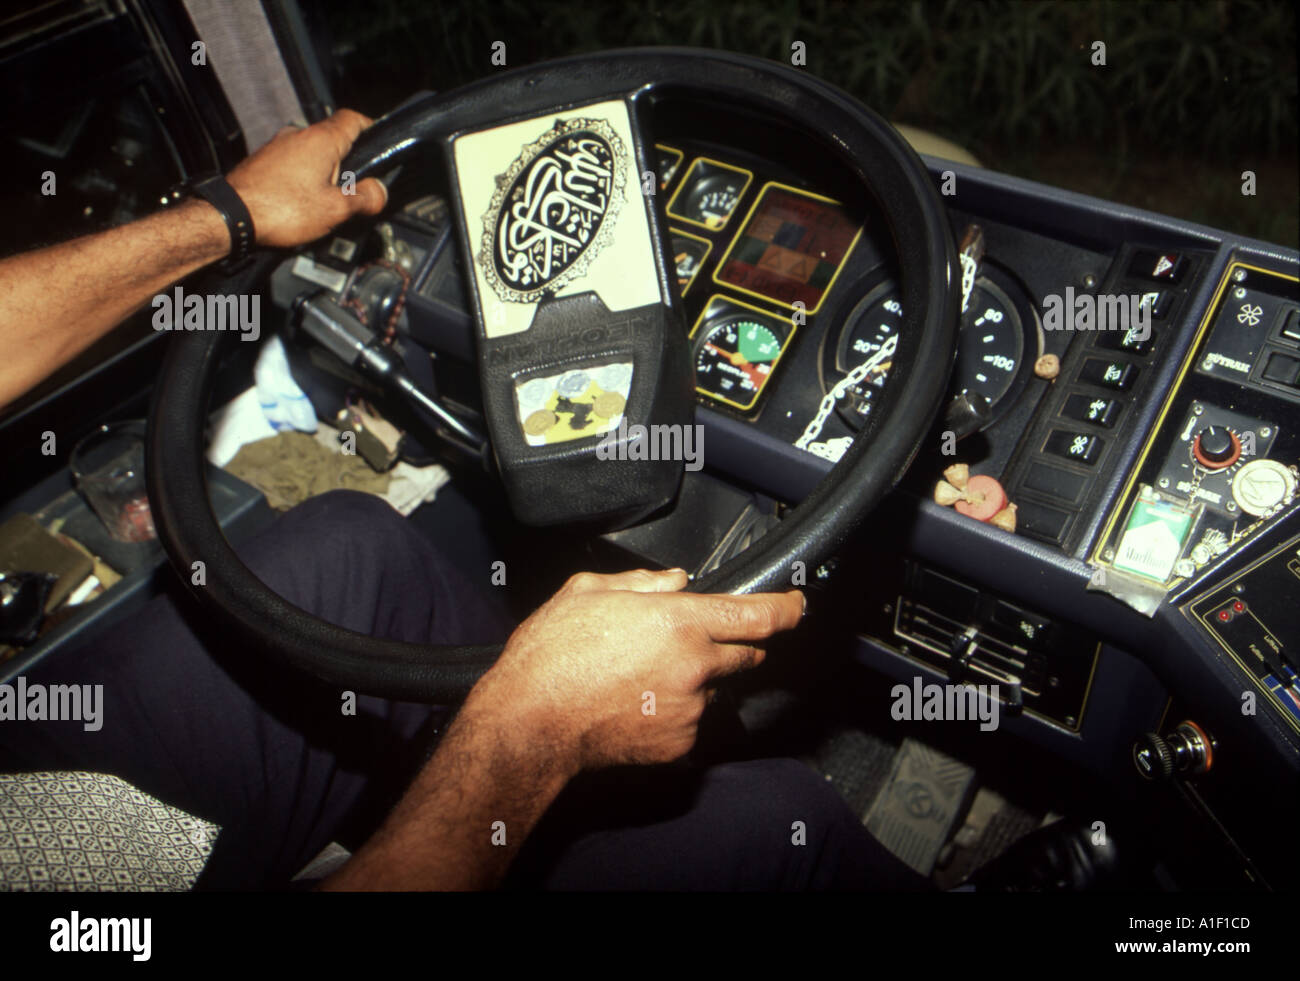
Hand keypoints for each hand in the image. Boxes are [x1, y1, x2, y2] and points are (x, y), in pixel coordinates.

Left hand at [225, 109, 387, 247]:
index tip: (378, 141)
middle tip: (353, 190)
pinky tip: (299, 204)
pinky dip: (301, 179)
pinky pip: (291, 165)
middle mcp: (298, 136)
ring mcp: (277, 147)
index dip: (369, 128)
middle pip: (333, 139)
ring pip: (311, 153)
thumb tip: (380, 192)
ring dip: (322, 173)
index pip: (353, 119)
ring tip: (324, 203)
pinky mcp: (263, 162)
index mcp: (322, 140)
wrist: (232, 217)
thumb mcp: (336, 209)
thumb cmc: (279, 209)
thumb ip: (365, 198)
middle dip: (347, 162)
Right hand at [468, 569, 804, 771]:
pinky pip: (689, 722)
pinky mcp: (678, 744)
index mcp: (679, 622)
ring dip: (692, 682)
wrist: (528, 724)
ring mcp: (690, 709)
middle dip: (729, 645)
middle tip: (682, 644)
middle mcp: (694, 666)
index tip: (796, 606)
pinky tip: (632, 704)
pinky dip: (672, 713)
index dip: (787, 609)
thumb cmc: (550, 658)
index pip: (759, 615)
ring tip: (636, 678)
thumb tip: (675, 581)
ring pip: (711, 689)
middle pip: (743, 654)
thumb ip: (643, 582)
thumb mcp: (588, 593)